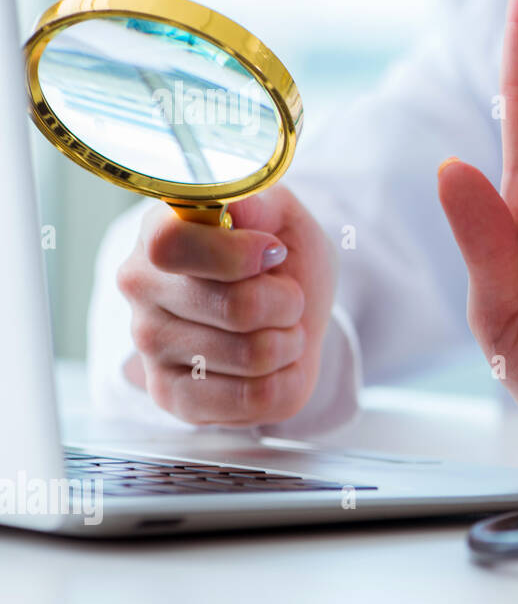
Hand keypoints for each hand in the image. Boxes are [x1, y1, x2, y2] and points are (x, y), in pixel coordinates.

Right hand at [116, 186, 336, 425]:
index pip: (173, 245)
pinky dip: (287, 380)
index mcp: (159, 232)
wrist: (288, 313)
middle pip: (236, 308)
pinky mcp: (172, 396)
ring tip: (279, 329)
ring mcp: (150, 346)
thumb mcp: (284, 218)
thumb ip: (263, 205)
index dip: (239, 255)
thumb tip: (241, 208)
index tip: (274, 253)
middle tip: (287, 297)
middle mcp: (141, 288)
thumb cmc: (280, 261)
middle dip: (287, 303)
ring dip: (290, 341)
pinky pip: (253, 399)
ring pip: (253, 355)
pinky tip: (275, 365)